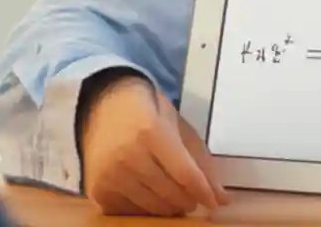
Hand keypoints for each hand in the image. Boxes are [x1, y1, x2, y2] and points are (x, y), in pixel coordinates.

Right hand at [80, 74, 229, 215]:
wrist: (103, 107)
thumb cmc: (147, 113)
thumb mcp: (178, 127)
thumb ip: (201, 161)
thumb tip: (223, 198)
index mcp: (151, 132)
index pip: (185, 173)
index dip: (203, 192)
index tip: (214, 202)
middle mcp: (128, 155)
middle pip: (169, 194)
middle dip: (188, 200)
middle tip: (192, 197)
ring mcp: (110, 174)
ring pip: (151, 207)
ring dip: (169, 207)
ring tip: (173, 196)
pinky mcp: (97, 189)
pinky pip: (130, 212)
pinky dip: (146, 208)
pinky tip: (150, 195)